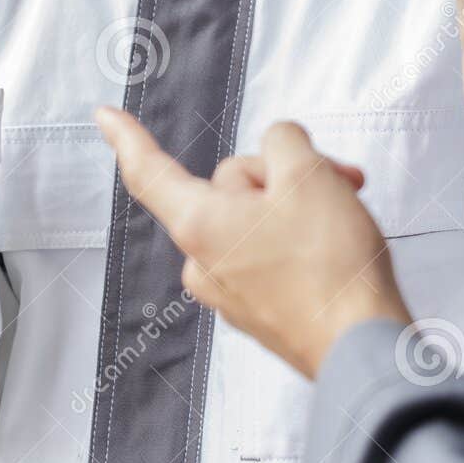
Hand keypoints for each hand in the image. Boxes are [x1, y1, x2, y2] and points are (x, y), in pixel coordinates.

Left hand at [95, 112, 411, 378]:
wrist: (361, 347)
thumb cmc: (330, 262)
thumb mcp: (309, 173)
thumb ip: (283, 142)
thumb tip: (279, 152)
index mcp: (199, 224)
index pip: (150, 172)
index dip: (127, 137)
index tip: (102, 115)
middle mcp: (203, 262)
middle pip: (232, 187)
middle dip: (283, 175)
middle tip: (336, 179)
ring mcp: (231, 293)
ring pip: (257, 219)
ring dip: (300, 206)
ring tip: (347, 214)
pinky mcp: (262, 314)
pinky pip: (271, 256)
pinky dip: (302, 242)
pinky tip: (339, 249)